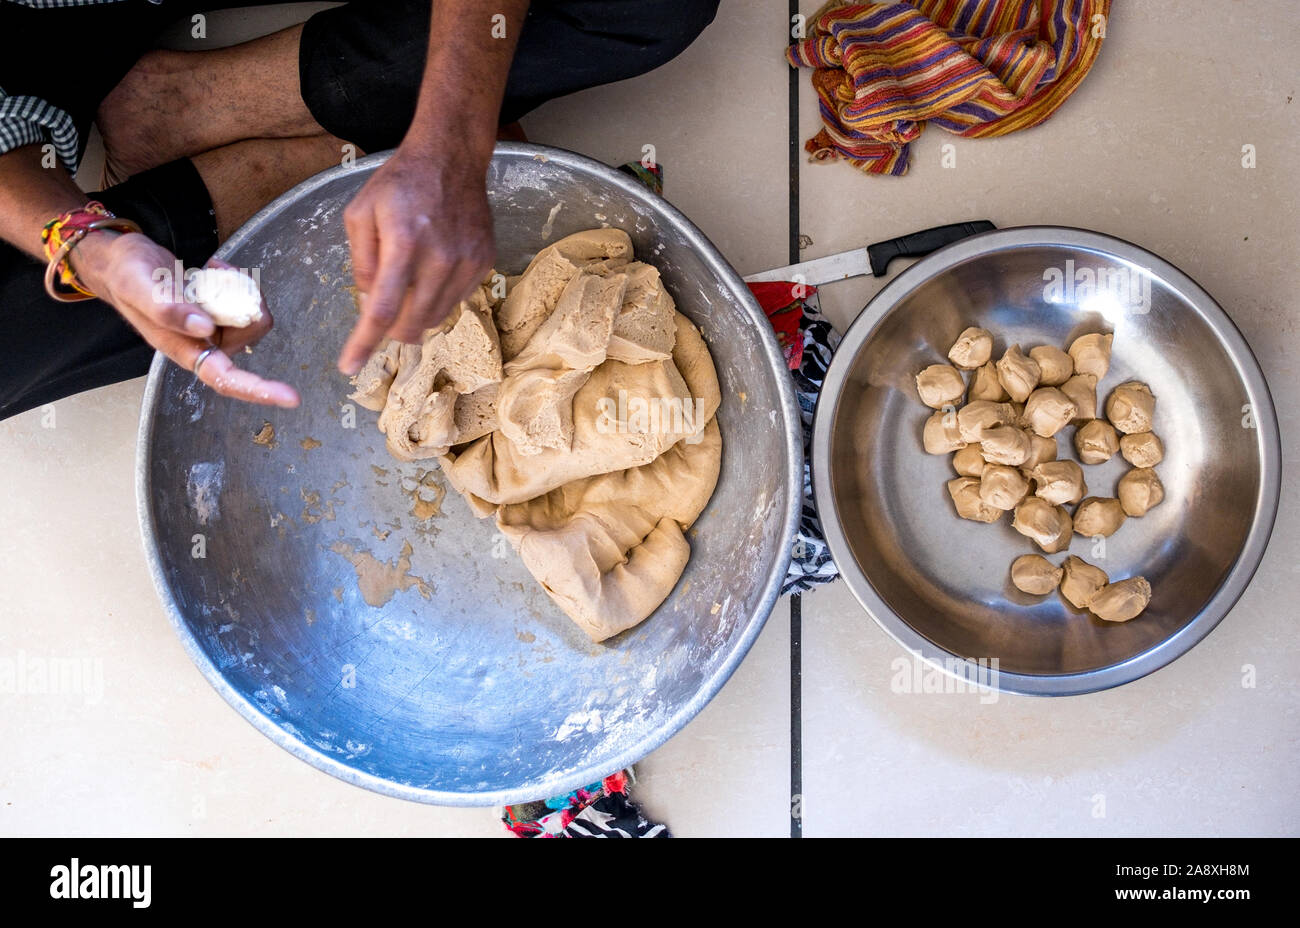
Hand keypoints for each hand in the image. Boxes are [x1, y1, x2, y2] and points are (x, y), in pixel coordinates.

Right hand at [73, 232, 299, 406]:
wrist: (122, 261)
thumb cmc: (125, 277)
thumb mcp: (138, 287)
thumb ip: (167, 309)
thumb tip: (204, 327)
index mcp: (184, 350)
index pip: (226, 378)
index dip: (258, 390)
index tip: (290, 397)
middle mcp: (204, 343)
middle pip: (249, 334)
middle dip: (249, 303)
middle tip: (222, 273)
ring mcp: (214, 327)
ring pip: (252, 315)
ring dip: (242, 287)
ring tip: (214, 268)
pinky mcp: (221, 309)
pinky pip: (246, 299)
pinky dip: (238, 280)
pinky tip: (214, 267)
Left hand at [338, 145, 494, 374]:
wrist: (451, 159)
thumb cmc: (400, 184)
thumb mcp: (360, 213)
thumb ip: (361, 261)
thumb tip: (369, 303)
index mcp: (404, 242)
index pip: (383, 308)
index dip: (364, 343)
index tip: (349, 366)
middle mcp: (440, 256)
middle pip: (412, 322)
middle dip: (391, 329)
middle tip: (382, 315)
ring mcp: (466, 261)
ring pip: (435, 317)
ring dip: (414, 314)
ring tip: (408, 283)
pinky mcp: (483, 263)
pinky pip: (456, 300)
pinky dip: (437, 298)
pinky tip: (430, 272)